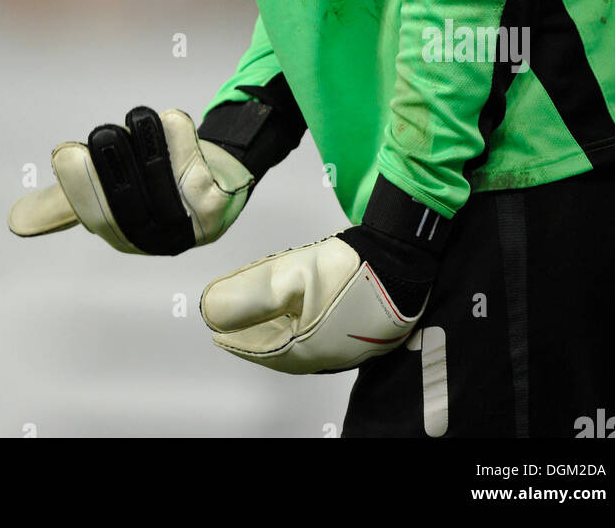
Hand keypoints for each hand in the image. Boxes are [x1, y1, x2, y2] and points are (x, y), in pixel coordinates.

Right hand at [8, 106, 253, 254]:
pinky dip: (183, 142)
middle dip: (112, 166)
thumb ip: (69, 199)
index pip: (97, 216)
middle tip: (102, 132)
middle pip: (129, 205)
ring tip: (137, 116)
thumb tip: (16, 221)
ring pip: (162, 183)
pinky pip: (197, 171)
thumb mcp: (110, 191)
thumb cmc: (158, 180)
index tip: (66, 153)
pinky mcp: (219, 204)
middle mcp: (157, 239)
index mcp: (126, 237)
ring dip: (148, 145)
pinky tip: (172, 119)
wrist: (221, 174)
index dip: (81, 187)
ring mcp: (191, 226)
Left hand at [200, 223, 439, 372]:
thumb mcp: (291, 274)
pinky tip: (295, 310)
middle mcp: (329, 357)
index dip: (234, 338)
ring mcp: (349, 347)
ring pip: (299, 342)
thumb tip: (210, 312)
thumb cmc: (351, 265)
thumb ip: (248, 294)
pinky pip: (319, 335)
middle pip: (279, 348)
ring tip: (257, 313)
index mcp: (309, 351)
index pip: (260, 350)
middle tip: (230, 322)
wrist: (404, 255)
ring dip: (275, 329)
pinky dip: (298, 324)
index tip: (215, 330)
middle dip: (253, 334)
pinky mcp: (363, 333)